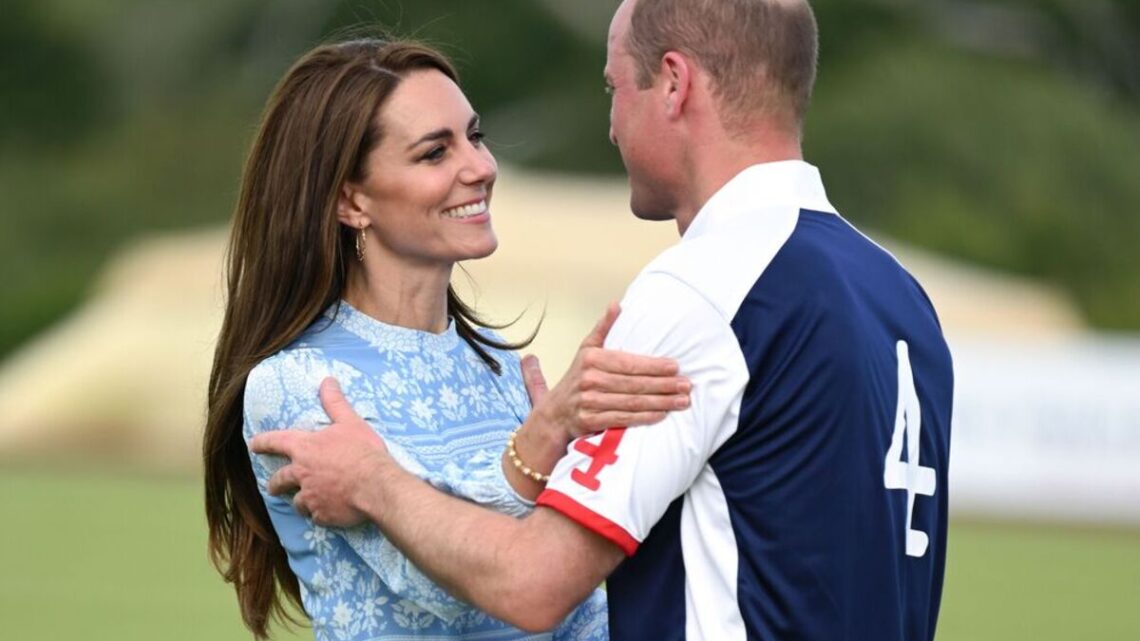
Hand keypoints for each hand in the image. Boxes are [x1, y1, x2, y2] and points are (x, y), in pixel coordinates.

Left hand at [248, 377, 390, 526]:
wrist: (376, 485)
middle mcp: (301, 473)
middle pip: (280, 480)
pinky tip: (326, 513)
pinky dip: (319, 514)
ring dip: (299, 501)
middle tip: (272, 487)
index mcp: (305, 448)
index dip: (262, 442)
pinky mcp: (322, 514)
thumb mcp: (350, 422)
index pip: (276, 442)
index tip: (252, 445)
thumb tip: (327, 380)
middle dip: (275, 484)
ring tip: (304, 503)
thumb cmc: (362, 451)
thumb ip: (335, 402)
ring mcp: (310, 496)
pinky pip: (315, 516)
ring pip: (296, 502)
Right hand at [528, 302, 690, 440]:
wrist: (555, 412)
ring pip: (632, 402)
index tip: (675, 367)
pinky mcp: (591, 421)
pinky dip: (644, 418)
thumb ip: (603, 328)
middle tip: (686, 385)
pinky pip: (623, 419)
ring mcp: (589, 402)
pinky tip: (662, 415)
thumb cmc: (577, 377)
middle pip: (634, 383)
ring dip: (660, 402)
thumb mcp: (586, 349)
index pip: (629, 362)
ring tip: (681, 401)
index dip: (653, 365)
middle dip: (664, 385)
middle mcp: (589, 379)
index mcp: (591, 359)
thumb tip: (617, 305)